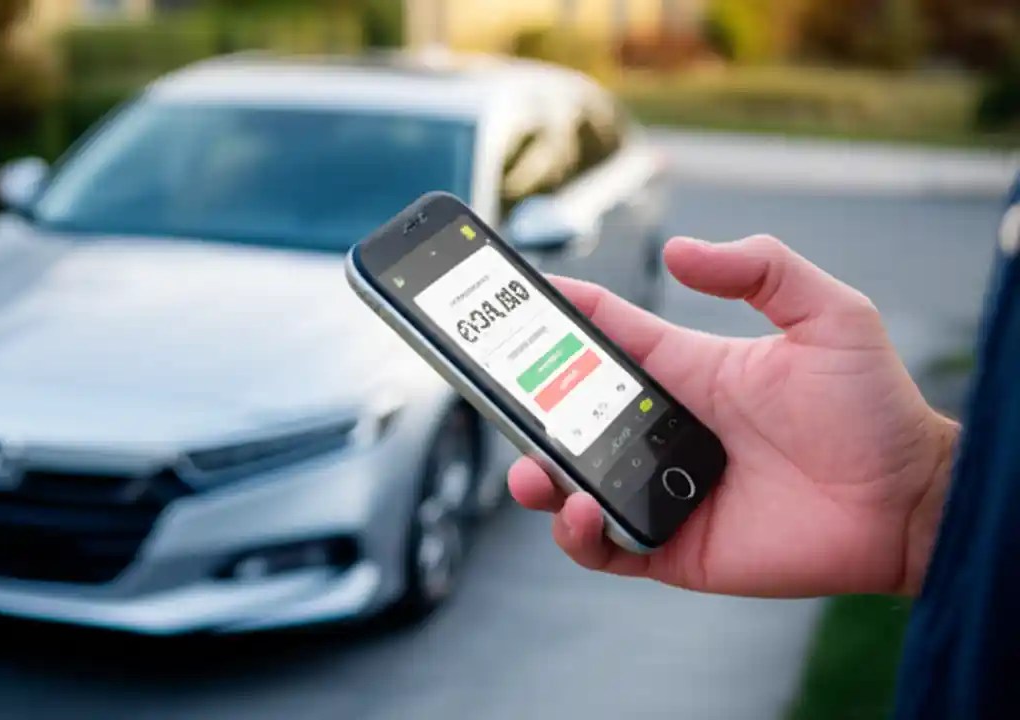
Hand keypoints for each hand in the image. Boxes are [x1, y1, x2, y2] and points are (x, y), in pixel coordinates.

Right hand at [510, 235, 958, 597]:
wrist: (910, 502)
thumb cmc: (875, 406)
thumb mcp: (829, 314)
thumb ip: (762, 268)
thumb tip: (679, 251)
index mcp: (687, 369)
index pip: (603, 335)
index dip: (555, 315)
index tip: (508, 299)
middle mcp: (663, 427)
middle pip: (569, 413)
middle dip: (522, 404)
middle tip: (494, 395)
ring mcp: (664, 488)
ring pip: (573, 483)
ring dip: (538, 477)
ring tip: (531, 473)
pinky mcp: (674, 546)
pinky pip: (608, 547)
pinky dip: (580, 534)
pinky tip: (585, 513)